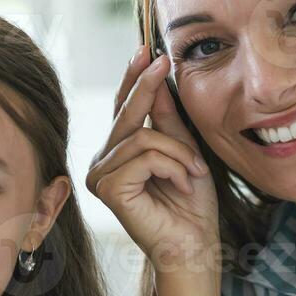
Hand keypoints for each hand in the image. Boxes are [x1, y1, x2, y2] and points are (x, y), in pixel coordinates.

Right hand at [86, 45, 219, 274]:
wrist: (195, 246)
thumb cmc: (191, 205)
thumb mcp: (184, 149)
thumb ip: (166, 117)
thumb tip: (155, 74)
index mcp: (116, 153)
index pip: (123, 108)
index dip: (133, 77)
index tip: (146, 49)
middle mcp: (102, 162)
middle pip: (126, 113)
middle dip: (148, 86)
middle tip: (162, 60)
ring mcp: (100, 176)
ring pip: (142, 136)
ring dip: (178, 153)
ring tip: (193, 173)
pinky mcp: (108, 189)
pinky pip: (145, 155)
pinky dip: (172, 166)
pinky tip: (181, 185)